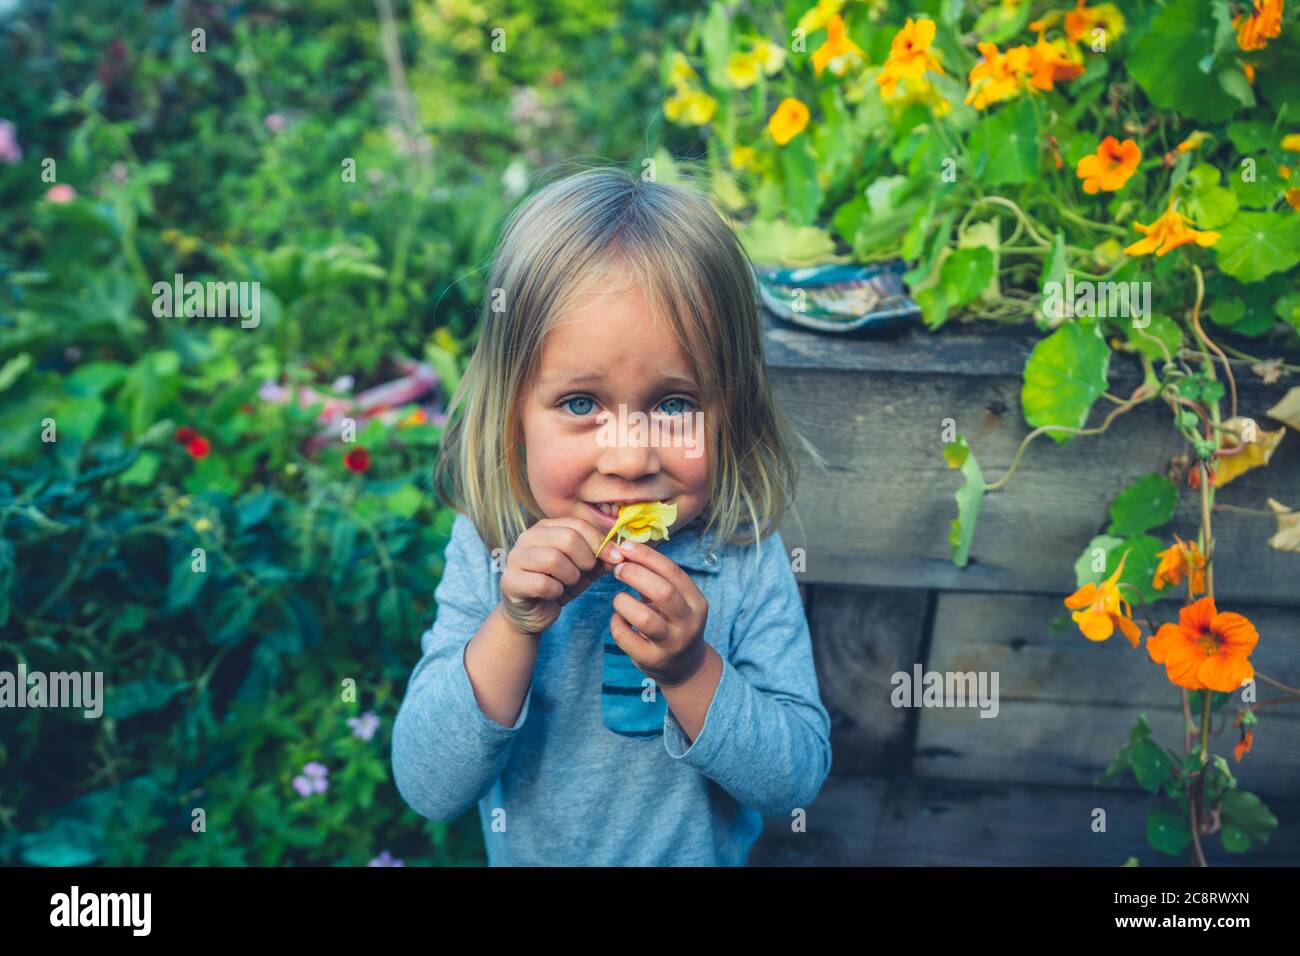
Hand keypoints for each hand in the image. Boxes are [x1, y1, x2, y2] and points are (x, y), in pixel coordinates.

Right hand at [499, 517, 624, 635]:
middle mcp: (527, 537)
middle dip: (585, 559)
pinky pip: (542, 584)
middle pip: (567, 539)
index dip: (600, 541)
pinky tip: (554, 594)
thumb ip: (600, 559)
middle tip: (586, 573)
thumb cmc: (558, 585)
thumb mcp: (584, 570)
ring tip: (568, 584)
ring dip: (570, 577)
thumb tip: (621, 553)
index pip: (577, 524)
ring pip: (554, 559)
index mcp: (546, 528)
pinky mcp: (510, 581)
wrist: (532, 613)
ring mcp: (515, 558)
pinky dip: (556, 592)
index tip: (616, 558)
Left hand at [608, 540, 709, 687]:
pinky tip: (619, 619)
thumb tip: (626, 549)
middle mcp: (688, 623)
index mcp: (696, 602)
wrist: (684, 666)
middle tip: (617, 569)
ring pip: (644, 618)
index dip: (647, 556)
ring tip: (619, 598)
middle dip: (635, 575)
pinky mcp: (651, 660)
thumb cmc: (674, 622)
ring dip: (624, 602)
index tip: (626, 547)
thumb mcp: (677, 600)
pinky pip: (626, 637)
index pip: (673, 572)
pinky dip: (616, 623)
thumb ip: (657, 578)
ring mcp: (671, 644)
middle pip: (663, 593)